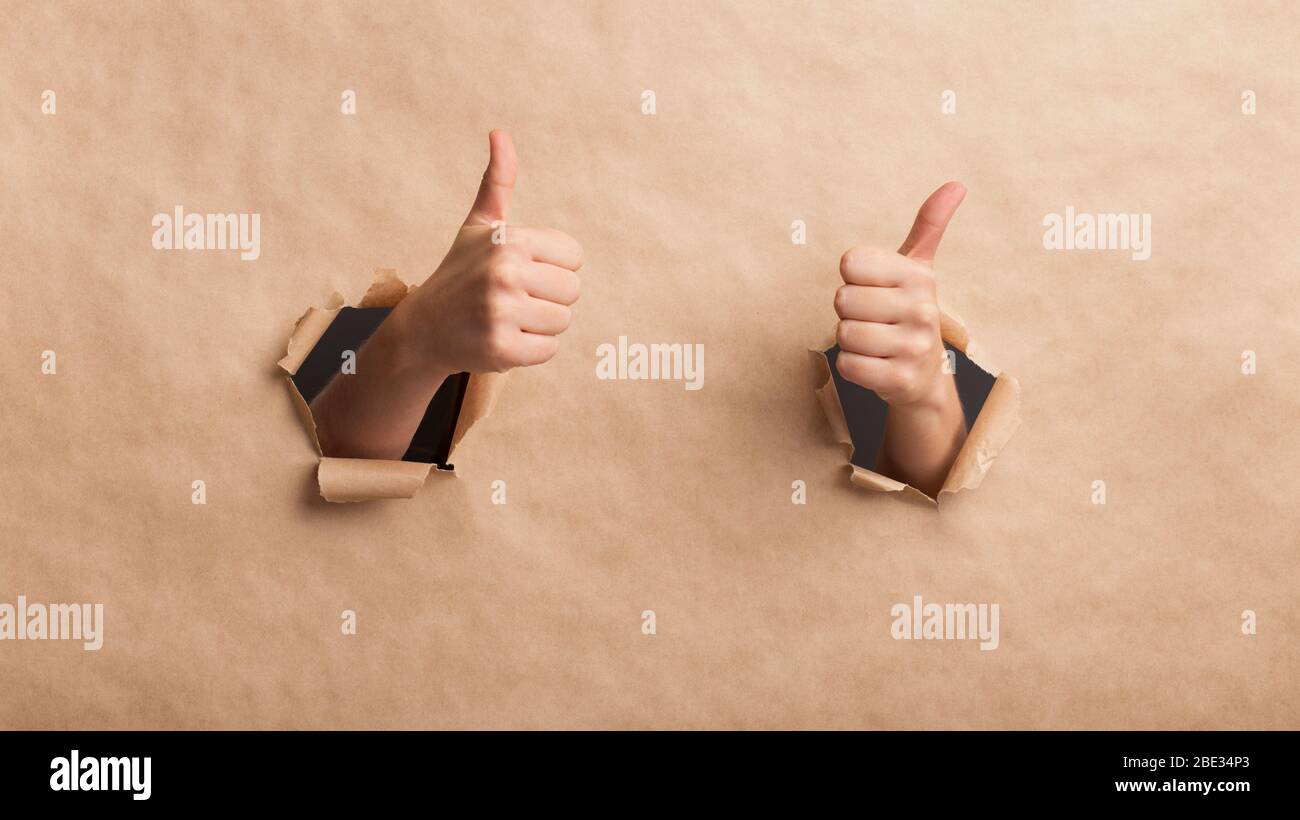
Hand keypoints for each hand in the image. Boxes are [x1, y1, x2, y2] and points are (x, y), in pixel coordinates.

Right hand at [310, 131, 581, 459]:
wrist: (422, 329)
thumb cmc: (459, 273)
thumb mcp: (478, 226)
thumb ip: (498, 182)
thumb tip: (499, 133)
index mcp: (509, 241)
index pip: (574, 257)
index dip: (553, 267)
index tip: (523, 271)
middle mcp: (505, 274)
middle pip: (572, 291)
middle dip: (548, 298)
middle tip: (513, 299)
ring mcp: (502, 314)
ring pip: (562, 322)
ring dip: (540, 325)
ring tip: (507, 318)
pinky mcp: (502, 349)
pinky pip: (548, 350)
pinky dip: (531, 351)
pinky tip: (504, 340)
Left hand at [832, 182, 967, 495]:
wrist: (925, 374)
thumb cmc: (908, 312)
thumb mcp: (918, 268)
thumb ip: (929, 226)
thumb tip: (956, 185)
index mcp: (918, 276)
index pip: (851, 263)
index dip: (852, 277)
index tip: (873, 287)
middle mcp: (922, 309)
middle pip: (843, 300)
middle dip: (849, 312)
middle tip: (872, 319)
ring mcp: (913, 346)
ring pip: (844, 334)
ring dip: (850, 341)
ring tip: (874, 341)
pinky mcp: (900, 379)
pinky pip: (847, 365)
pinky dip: (852, 366)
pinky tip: (873, 363)